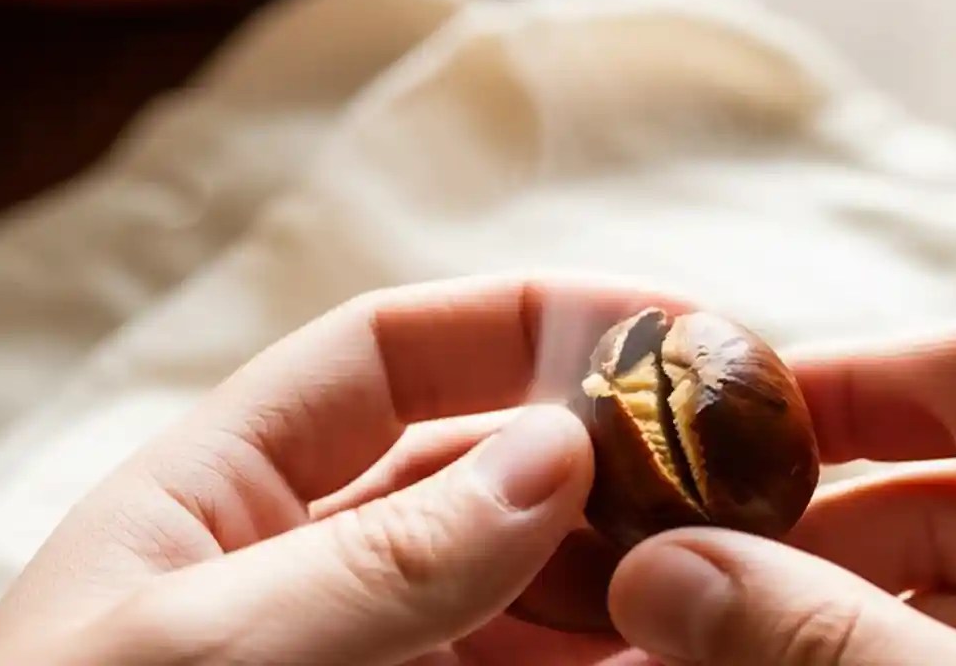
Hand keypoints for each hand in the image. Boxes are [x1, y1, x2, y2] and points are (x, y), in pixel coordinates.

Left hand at [0, 275, 689, 664]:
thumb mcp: (210, 650)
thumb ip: (382, 559)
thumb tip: (552, 453)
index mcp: (221, 492)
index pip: (388, 358)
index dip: (522, 322)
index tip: (656, 324)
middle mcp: (310, 566)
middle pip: (481, 471)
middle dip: (605, 450)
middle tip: (735, 448)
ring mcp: (377, 659)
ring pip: (530, 585)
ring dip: (635, 562)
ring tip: (745, 546)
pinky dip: (620, 661)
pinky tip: (694, 641)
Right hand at [608, 309, 955, 664]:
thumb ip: (828, 636)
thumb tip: (656, 576)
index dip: (855, 382)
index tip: (722, 417)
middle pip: (945, 492)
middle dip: (796, 537)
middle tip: (670, 563)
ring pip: (930, 590)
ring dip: (795, 613)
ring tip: (674, 630)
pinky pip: (941, 660)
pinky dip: (838, 662)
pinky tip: (731, 663)